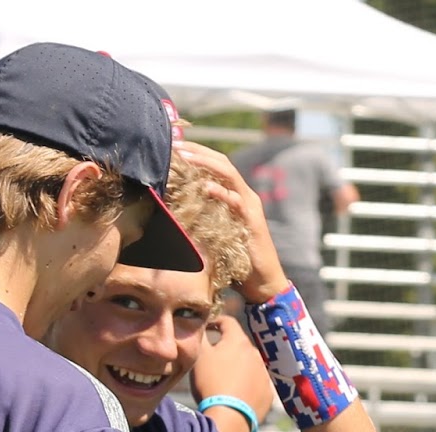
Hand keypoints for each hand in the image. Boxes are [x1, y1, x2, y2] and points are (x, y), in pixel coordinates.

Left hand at [176, 142, 288, 302]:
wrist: (262, 282)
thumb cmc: (236, 261)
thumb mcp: (215, 233)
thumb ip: (202, 218)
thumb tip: (173, 211)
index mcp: (236, 195)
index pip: (217, 165)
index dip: (197, 152)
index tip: (174, 146)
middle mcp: (245, 195)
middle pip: (222, 162)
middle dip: (198, 151)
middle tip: (175, 144)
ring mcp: (250, 206)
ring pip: (229, 174)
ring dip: (206, 163)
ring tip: (185, 156)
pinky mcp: (252, 221)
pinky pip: (236, 201)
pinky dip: (221, 192)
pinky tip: (205, 186)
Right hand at [189, 315, 275, 431]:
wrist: (229, 417)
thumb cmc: (210, 383)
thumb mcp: (199, 356)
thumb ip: (200, 337)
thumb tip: (200, 327)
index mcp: (238, 341)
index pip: (228, 322)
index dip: (216, 322)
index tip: (208, 327)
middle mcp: (255, 354)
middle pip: (239, 345)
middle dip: (227, 348)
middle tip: (213, 358)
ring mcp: (264, 374)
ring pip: (249, 364)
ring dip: (238, 367)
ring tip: (224, 380)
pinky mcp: (268, 393)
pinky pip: (256, 384)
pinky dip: (247, 385)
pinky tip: (237, 394)